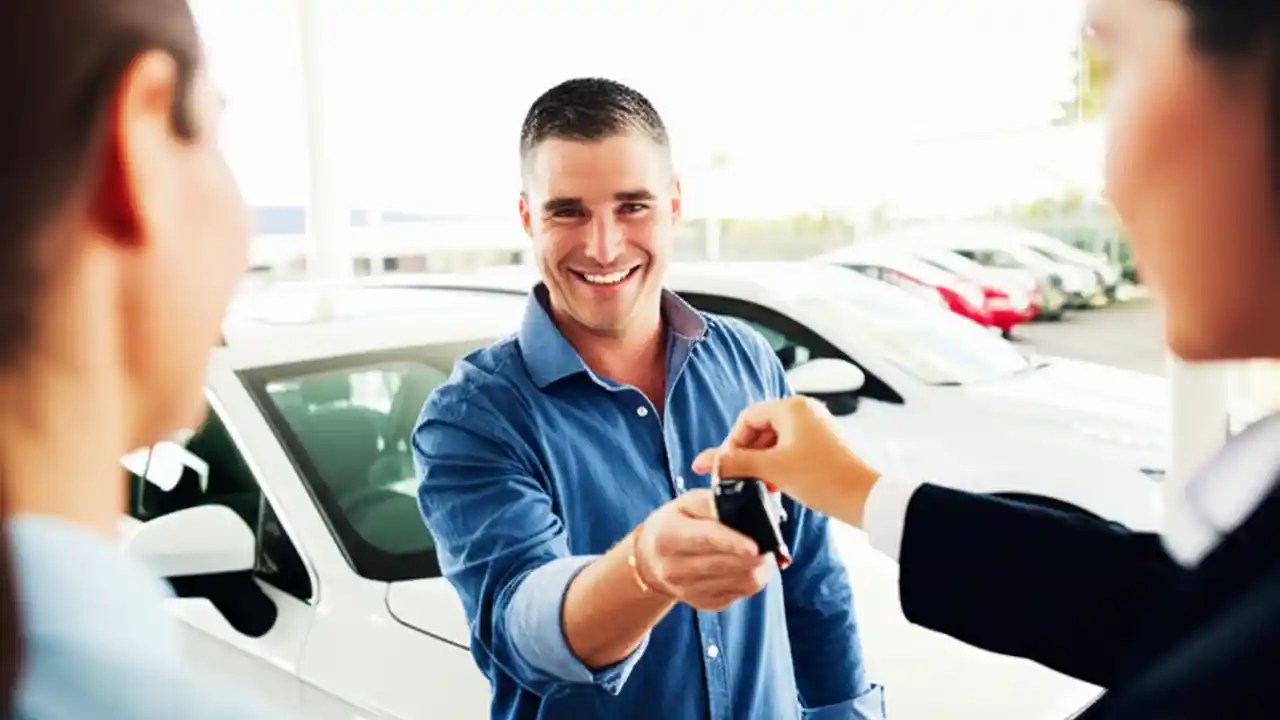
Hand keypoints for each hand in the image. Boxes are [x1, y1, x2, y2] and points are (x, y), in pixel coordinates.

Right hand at [634, 490, 770, 611]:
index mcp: (668, 537)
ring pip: (739, 581)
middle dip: (753, 554)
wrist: (651, 559)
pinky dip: (749, 577)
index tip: (755, 547)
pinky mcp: (704, 604)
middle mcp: (674, 569)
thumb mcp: (686, 504)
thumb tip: (746, 507)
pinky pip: (741, 592)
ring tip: (755, 551)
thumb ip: (713, 503)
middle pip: (726, 564)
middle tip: (766, 541)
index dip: (733, 543)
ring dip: (755, 565)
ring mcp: (688, 591)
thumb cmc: (674, 523)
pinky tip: (743, 565)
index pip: (706, 539)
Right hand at [691, 396, 880, 527]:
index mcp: (792, 407)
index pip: (747, 418)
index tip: (724, 466)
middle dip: (746, 454)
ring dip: (761, 462)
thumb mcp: (772, 470)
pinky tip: (774, 486)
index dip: (731, 442)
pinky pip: (790, 449)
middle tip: (736, 478)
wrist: (864, 498)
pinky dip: (777, 465)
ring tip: (755, 485)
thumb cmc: (821, 479)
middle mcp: (805, 411)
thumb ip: (736, 463)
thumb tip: (705, 461)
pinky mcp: (824, 445)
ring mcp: (816, 427)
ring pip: (775, 441)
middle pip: (761, 428)